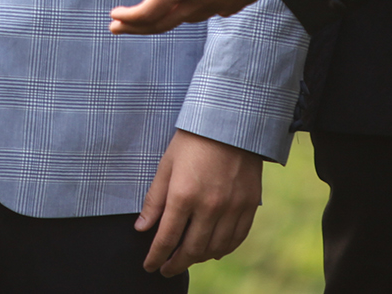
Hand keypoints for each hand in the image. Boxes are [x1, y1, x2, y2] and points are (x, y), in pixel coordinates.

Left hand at [109, 0, 262, 34]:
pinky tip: (196, 5)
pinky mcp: (233, 4)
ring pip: (184, 18)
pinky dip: (195, 10)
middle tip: (118, 27)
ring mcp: (215, 6)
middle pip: (160, 23)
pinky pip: (209, 12)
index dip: (129, 18)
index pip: (147, 13)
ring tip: (154, 15)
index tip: (115, 17)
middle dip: (136, 27)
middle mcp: (194, 2)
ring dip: (165, 19)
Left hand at [136, 131, 261, 274]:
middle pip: (191, 250)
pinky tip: (213, 251)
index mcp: (183, 195)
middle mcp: (209, 206)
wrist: (230, 122)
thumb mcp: (166, 165)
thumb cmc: (192, 141)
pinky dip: (223, 249)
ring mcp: (232, 207)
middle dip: (175, 264)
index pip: (166, 238)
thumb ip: (154, 200)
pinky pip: (237, 238)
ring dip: (198, 259)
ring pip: (215, 248)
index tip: (149, 265)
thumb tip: (142, 228)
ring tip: (187, 259)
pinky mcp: (249, 205)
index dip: (155, 256)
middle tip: (166, 270)